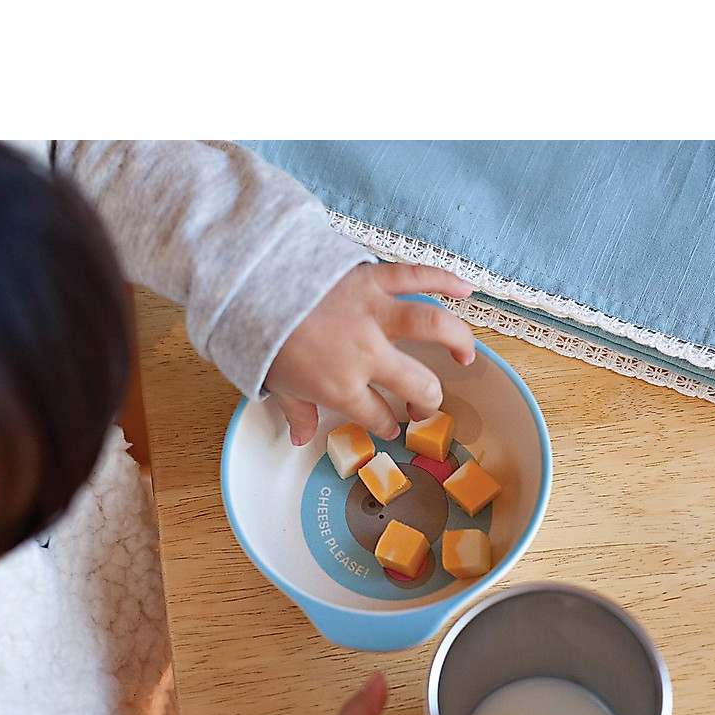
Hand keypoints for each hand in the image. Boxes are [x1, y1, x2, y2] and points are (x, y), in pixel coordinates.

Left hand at [264, 263, 476, 445]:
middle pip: (417, 385)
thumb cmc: (261, 339)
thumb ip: (296, 412)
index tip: (389, 424)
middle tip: (427, 403)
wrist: (248, 288)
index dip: (385, 423)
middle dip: (427, 401)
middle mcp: (367, 356)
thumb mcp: (277, 386)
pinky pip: (417, 277)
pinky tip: (466, 288)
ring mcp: (374, 315)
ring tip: (466, 355)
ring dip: (457, 342)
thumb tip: (300, 437)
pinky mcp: (373, 278)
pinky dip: (445, 280)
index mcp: (342, 389)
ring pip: (433, 329)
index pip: (376, 415)